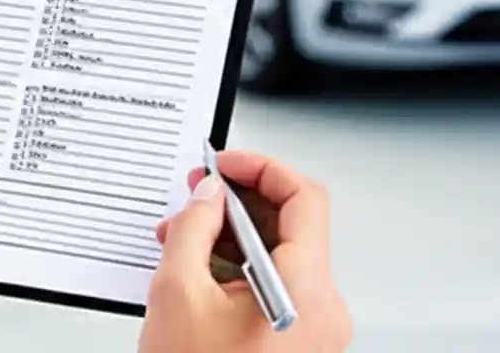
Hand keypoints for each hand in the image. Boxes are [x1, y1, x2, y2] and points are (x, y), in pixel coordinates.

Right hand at [139, 151, 350, 352]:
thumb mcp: (177, 294)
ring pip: (278, 256)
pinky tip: (196, 267)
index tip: (226, 163)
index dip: (261, 169)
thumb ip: (192, 229)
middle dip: (237, 203)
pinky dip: (235, 268)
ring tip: (182, 235)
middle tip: (198, 190)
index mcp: (306, 292)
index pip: (304, 200)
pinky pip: (273, 285)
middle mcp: (322, 310)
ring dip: (229, 237)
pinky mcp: (295, 340)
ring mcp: (312, 329)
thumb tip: (207, 196)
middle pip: (292, 227)